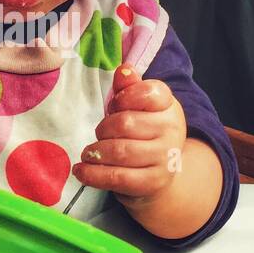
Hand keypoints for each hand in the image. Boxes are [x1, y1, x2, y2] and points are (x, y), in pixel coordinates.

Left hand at [73, 65, 186, 202]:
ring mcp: (165, 158)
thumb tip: (124, 70)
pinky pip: (117, 177)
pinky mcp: (153, 182)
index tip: (115, 106)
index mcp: (168, 106)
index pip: (149, 92)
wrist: (160, 175)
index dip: (124, 98)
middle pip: (126, 123)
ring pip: (120, 151)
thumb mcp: (137, 108)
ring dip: (96, 152)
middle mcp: (172, 130)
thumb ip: (129, 88)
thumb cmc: (141, 134)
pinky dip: (93, 175)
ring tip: (88, 153)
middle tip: (99, 134)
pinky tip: (81, 171)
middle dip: (104, 128)